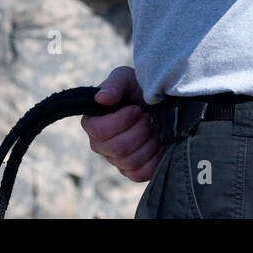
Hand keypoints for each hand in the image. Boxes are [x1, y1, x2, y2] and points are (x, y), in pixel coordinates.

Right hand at [80, 66, 161, 182]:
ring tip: (153, 128)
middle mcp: (100, 144)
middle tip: (147, 117)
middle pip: (117, 148)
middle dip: (139, 130)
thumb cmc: (138, 89)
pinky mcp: (132, 171)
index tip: (136, 109)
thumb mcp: (127, 78)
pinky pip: (140, 174)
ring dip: (149, 142)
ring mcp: (116, 160)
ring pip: (130, 162)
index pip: (99, 131)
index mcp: (93, 122)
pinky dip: (154, 159)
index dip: (122, 121)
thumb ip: (114, 84)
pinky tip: (158, 143)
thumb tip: (101, 98)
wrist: (160, 103)